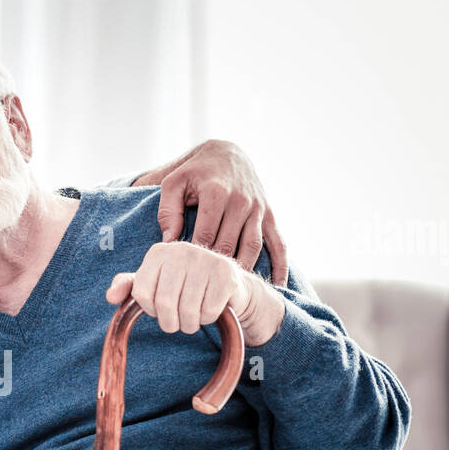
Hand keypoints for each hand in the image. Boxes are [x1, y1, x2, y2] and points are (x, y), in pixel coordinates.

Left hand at [105, 241, 285, 346]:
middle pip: (164, 304)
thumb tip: (109, 297)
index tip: (160, 308)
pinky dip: (207, 319)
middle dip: (170, 322)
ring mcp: (206, 260)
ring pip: (187, 310)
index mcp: (158, 252)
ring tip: (193, 317)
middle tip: (178, 322)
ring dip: (189, 324)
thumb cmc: (186, 286)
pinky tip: (210, 309)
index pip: (141, 294)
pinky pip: (208, 312)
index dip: (150, 310)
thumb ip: (129, 287)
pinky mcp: (226, 275)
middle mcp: (181, 250)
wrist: (229, 286)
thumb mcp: (154, 284)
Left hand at [135, 139, 287, 284]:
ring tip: (230, 295)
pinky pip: (279, 243)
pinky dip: (281, 266)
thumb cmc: (193, 173)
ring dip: (242, 272)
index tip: (184, 280)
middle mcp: (241, 201)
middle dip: (215, 272)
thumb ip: (167, 212)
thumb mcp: (173, 184)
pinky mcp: (270, 214)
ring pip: (252, 248)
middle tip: (201, 294)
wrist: (226, 153)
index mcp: (216, 193)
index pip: (204, 237)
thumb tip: (168, 244)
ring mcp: (258, 209)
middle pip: (228, 246)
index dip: (194, 262)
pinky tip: (278, 286)